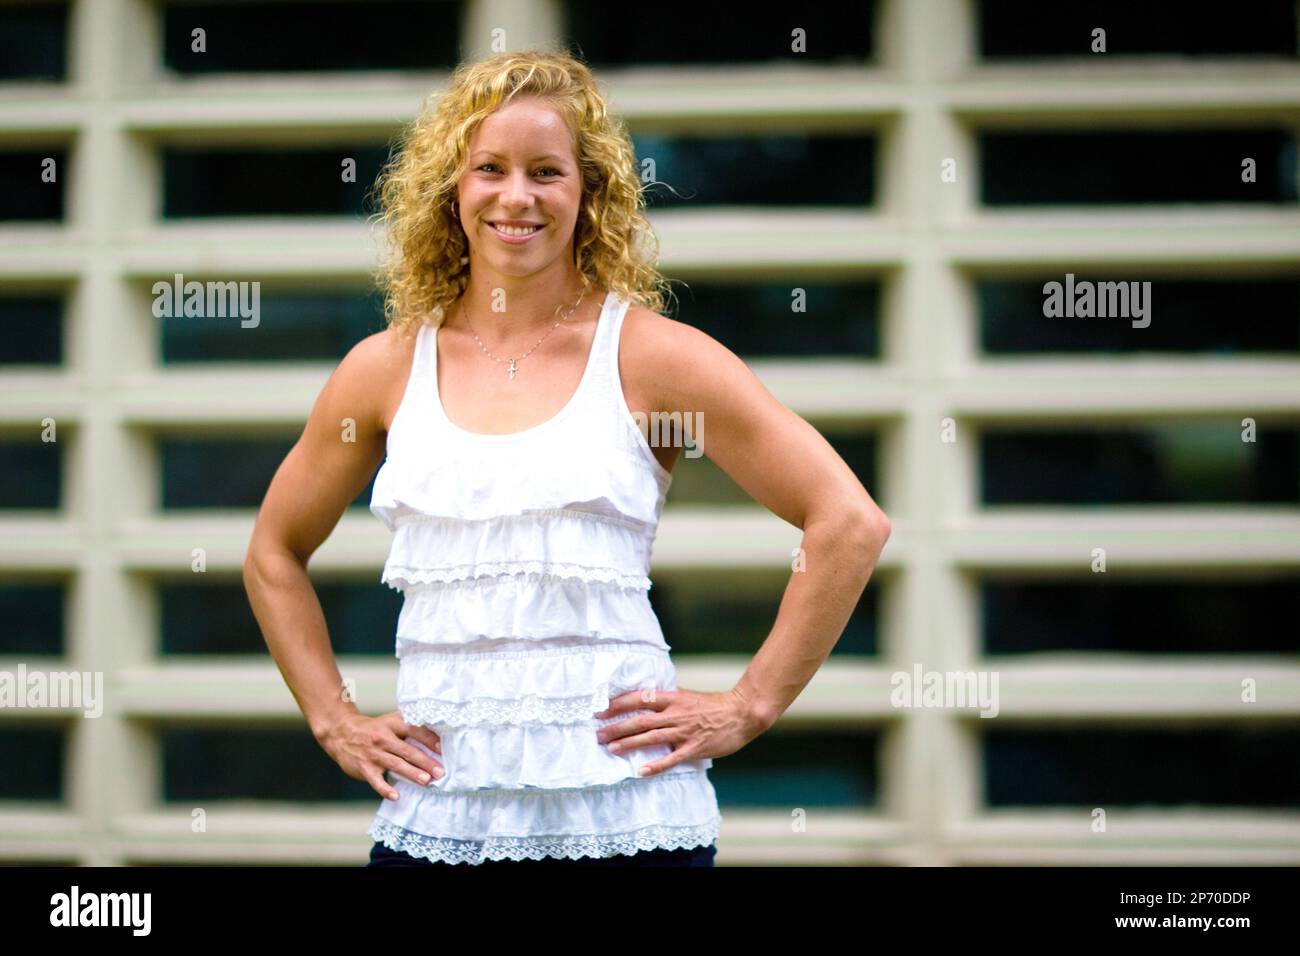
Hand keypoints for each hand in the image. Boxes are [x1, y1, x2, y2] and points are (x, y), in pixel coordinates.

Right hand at [319, 711, 442, 800]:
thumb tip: (435, 734)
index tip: (442, 749)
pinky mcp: (364, 768)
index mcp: (393, 724)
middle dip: (426, 762)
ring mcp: (373, 754)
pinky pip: (376, 781)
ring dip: (412, 773)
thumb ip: (408, 726)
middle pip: (408, 750)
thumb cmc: (372, 729)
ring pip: (396, 764)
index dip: (429, 739)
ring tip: (426, 781)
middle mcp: (383, 738)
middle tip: (440, 771)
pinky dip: (385, 789)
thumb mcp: (389, 722)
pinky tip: (396, 796)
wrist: (340, 732)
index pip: (414, 730)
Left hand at [593, 687, 767, 777]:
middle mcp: (674, 714)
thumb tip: (646, 701)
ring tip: (611, 749)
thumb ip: (668, 701)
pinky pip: (671, 758)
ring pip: (650, 737)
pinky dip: (656, 765)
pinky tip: (641, 771)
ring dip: (628, 744)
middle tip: (598, 735)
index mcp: (672, 698)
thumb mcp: (687, 697)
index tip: (600, 710)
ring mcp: (684, 731)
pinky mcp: (694, 747)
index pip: (639, 699)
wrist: (741, 713)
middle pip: (639, 720)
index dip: (618, 704)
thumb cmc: (714, 705)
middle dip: (616, 727)